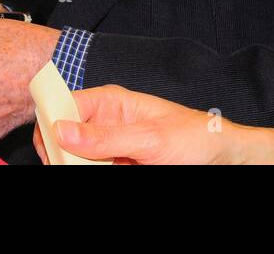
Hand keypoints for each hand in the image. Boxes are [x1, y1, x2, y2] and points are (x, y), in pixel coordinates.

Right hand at [34, 85, 265, 164]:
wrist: (222, 157)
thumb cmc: (195, 138)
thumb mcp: (150, 139)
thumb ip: (105, 137)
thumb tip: (61, 131)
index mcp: (110, 102)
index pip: (63, 105)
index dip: (51, 125)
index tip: (51, 151)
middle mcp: (104, 122)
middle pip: (64, 137)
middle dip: (63, 155)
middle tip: (71, 168)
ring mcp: (109, 147)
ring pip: (75, 159)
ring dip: (77, 166)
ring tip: (110, 167)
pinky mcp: (116, 164)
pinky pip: (92, 168)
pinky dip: (90, 172)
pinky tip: (112, 170)